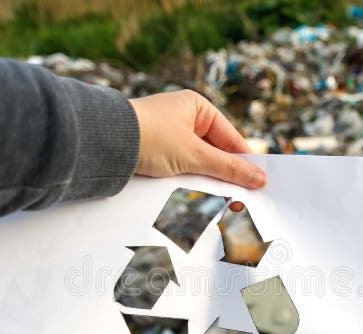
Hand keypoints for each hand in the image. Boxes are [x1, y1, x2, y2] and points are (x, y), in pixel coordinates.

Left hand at [129, 90, 266, 188]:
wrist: (103, 142)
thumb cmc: (149, 137)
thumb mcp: (195, 155)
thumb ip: (228, 168)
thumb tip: (259, 178)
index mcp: (197, 107)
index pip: (230, 137)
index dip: (245, 161)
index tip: (259, 183)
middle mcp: (184, 117)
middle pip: (215, 151)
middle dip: (226, 173)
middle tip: (241, 198)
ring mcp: (168, 134)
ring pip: (198, 161)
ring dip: (207, 179)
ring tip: (221, 199)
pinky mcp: (154, 150)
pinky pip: (181, 166)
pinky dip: (189, 180)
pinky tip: (197, 193)